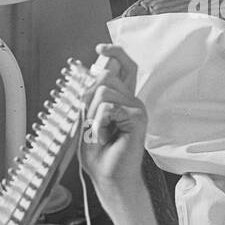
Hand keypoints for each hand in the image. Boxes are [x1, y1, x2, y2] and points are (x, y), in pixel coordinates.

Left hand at [79, 44, 148, 196]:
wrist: (108, 176)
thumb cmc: (100, 153)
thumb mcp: (87, 119)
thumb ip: (90, 97)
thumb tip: (89, 72)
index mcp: (121, 98)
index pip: (124, 66)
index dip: (114, 52)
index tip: (100, 48)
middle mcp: (131, 99)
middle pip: (104, 75)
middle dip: (88, 99)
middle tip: (93, 123)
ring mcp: (136, 106)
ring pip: (102, 91)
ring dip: (92, 115)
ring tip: (100, 133)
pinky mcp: (138, 116)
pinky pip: (107, 106)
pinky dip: (98, 123)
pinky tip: (105, 136)